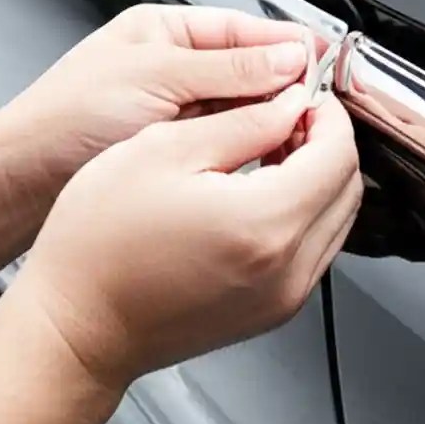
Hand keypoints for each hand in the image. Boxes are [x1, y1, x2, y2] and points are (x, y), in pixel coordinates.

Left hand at [0, 4, 316, 202]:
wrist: (22, 181)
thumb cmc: (64, 119)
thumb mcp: (155, 78)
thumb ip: (229, 69)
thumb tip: (288, 57)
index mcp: (166, 32)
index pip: (246, 28)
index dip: (288, 43)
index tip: (325, 60)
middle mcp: (175, 68)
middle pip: (251, 70)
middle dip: (283, 86)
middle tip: (316, 104)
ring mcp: (176, 111)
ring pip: (244, 110)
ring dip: (268, 120)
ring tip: (296, 131)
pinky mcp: (175, 151)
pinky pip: (228, 144)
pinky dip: (249, 149)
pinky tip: (264, 159)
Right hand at [6, 86, 361, 390]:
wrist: (76, 328)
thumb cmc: (98, 247)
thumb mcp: (163, 151)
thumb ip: (243, 122)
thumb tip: (290, 104)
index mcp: (265, 222)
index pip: (338, 154)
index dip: (327, 114)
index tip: (303, 95)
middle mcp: (288, 268)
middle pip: (347, 188)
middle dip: (326, 143)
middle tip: (286, 118)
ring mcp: (284, 297)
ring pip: (336, 220)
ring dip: (316, 178)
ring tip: (269, 152)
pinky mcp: (273, 311)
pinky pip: (314, 250)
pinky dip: (302, 214)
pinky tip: (259, 193)